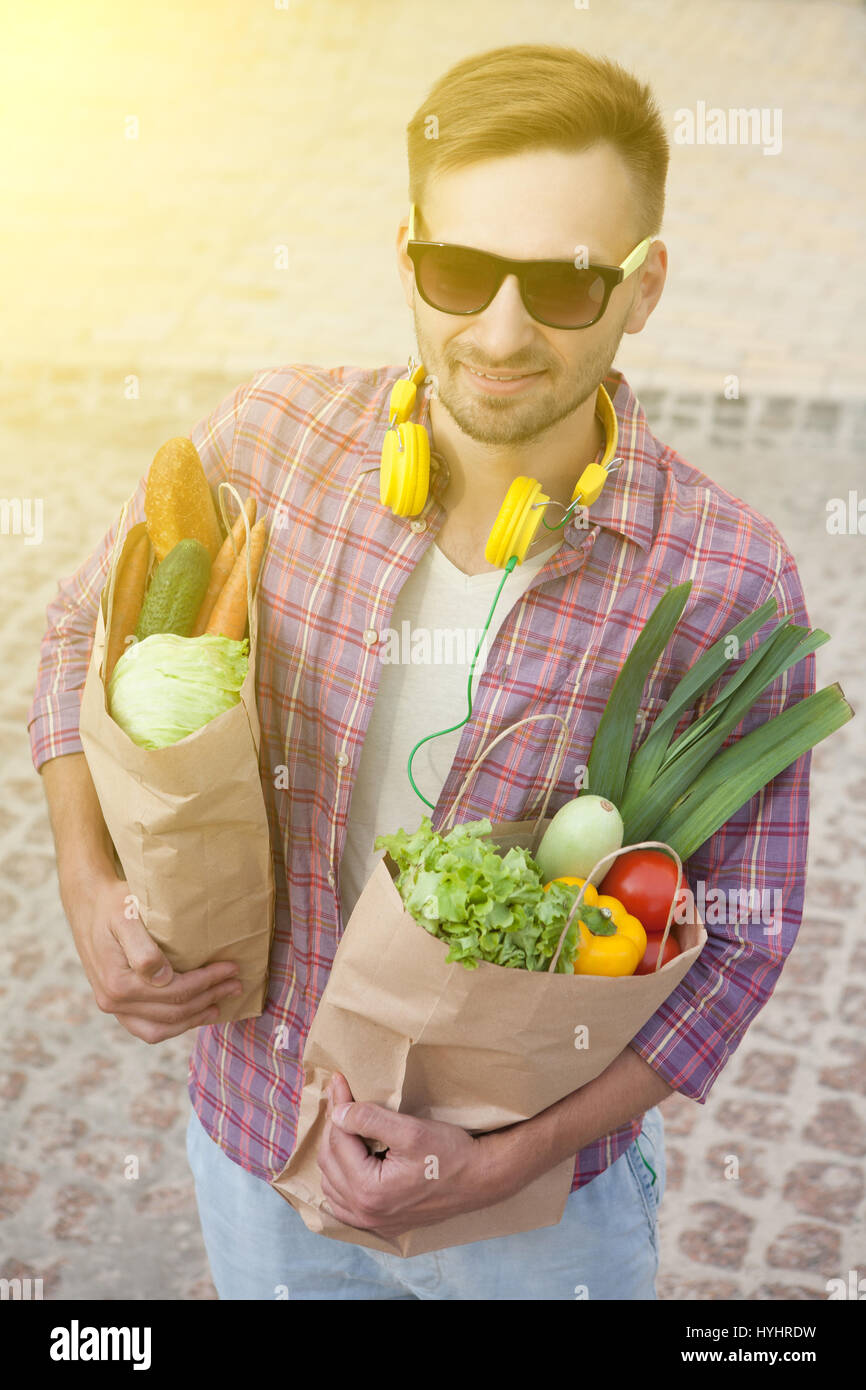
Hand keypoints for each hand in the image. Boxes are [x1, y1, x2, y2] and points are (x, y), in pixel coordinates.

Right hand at [66, 869, 242, 1042]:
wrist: (88, 904)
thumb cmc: (112, 905)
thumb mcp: (126, 915)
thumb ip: (143, 949)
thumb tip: (163, 978)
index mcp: (118, 981)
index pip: (175, 991)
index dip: (208, 982)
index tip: (232, 968)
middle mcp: (112, 1001)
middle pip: (172, 1011)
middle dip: (209, 998)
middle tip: (236, 984)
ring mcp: (113, 1007)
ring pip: (161, 1028)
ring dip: (194, 1018)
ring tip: (220, 1004)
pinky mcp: (117, 1006)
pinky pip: (148, 1029)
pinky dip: (174, 1026)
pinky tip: (195, 1014)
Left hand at [316, 1073, 507, 1238]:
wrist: (481, 1178)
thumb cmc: (451, 1153)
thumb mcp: (411, 1130)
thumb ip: (369, 1120)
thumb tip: (338, 1112)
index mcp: (369, 1191)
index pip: (338, 1141)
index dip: (338, 1107)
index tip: (339, 1081)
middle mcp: (366, 1213)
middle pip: (330, 1162)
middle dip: (334, 1128)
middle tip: (342, 1100)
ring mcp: (373, 1223)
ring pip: (332, 1185)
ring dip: (334, 1154)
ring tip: (345, 1126)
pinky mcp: (382, 1224)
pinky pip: (345, 1205)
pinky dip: (340, 1181)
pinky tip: (349, 1162)